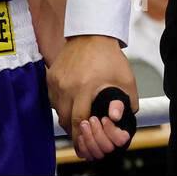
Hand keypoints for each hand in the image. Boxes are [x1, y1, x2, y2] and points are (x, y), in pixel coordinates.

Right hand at [47, 34, 138, 160]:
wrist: (92, 34)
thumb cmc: (109, 57)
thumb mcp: (125, 79)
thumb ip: (126, 102)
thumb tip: (118, 119)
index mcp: (85, 87)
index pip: (78, 121)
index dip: (82, 134)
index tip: (86, 140)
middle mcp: (66, 86)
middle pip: (65, 120)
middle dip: (74, 129)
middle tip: (84, 131)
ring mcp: (55, 82)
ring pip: (57, 110)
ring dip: (66, 117)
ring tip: (79, 117)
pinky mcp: (50, 77)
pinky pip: (52, 99)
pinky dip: (61, 105)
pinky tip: (72, 103)